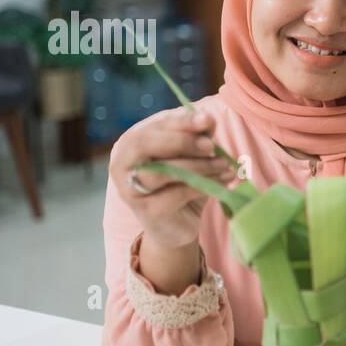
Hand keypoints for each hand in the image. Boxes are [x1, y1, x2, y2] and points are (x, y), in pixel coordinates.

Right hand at [110, 106, 231, 249]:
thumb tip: (207, 120)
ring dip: (198, 166)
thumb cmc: (182, 184)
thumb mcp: (192, 156)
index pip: (152, 126)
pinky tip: (223, 182)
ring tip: (224, 165)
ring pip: (162, 171)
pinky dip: (204, 185)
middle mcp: (121, 164)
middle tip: (211, 146)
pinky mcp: (146, 211)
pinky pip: (177, 194)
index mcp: (130, 143)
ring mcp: (129, 189)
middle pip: (144, 144)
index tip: (208, 121)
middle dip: (182, 141)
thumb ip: (196, 136)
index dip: (180, 121)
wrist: (178, 226)